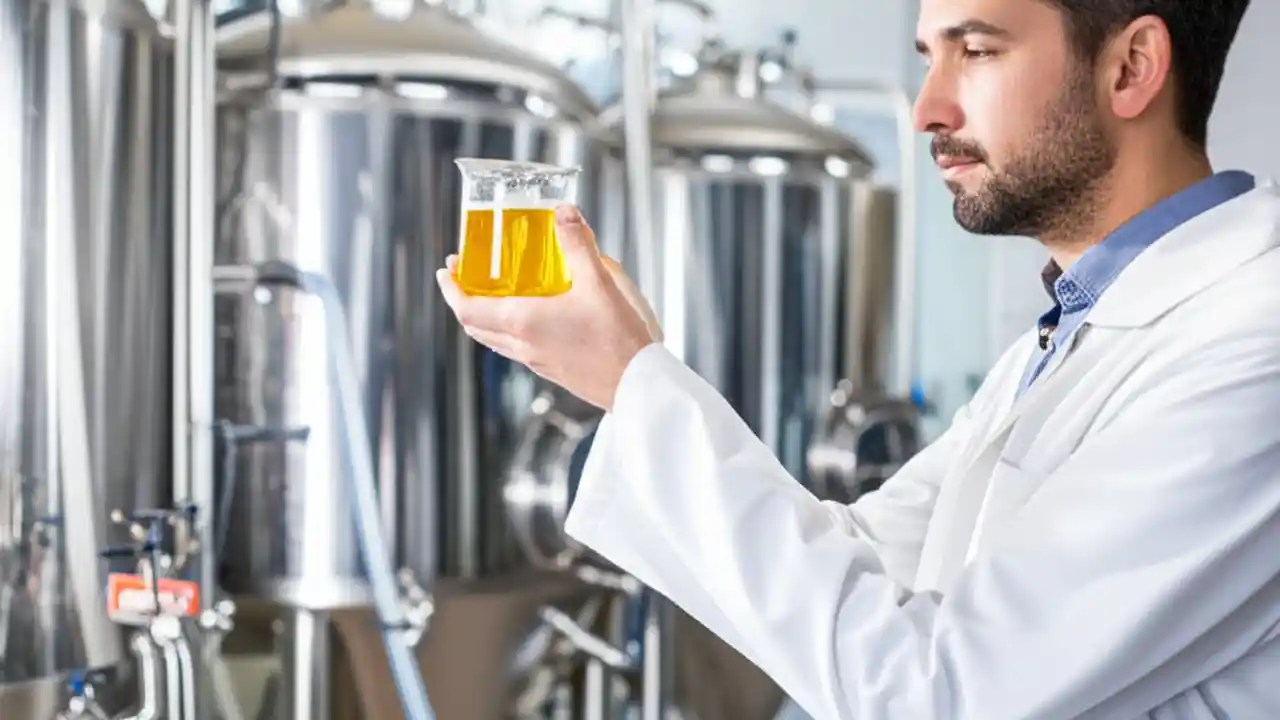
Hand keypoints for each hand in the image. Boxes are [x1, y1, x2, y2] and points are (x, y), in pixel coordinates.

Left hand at [436, 204, 660, 410]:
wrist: (636, 383)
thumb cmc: (617, 338)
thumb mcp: (599, 282)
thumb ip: (577, 244)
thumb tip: (563, 212)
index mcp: (523, 321)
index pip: (467, 308)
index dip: (451, 289)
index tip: (446, 271)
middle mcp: (522, 344)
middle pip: (474, 324)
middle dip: (462, 299)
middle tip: (465, 276)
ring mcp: (534, 360)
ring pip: (493, 338)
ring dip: (483, 316)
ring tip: (492, 293)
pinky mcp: (550, 369)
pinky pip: (514, 348)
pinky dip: (506, 329)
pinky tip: (529, 315)